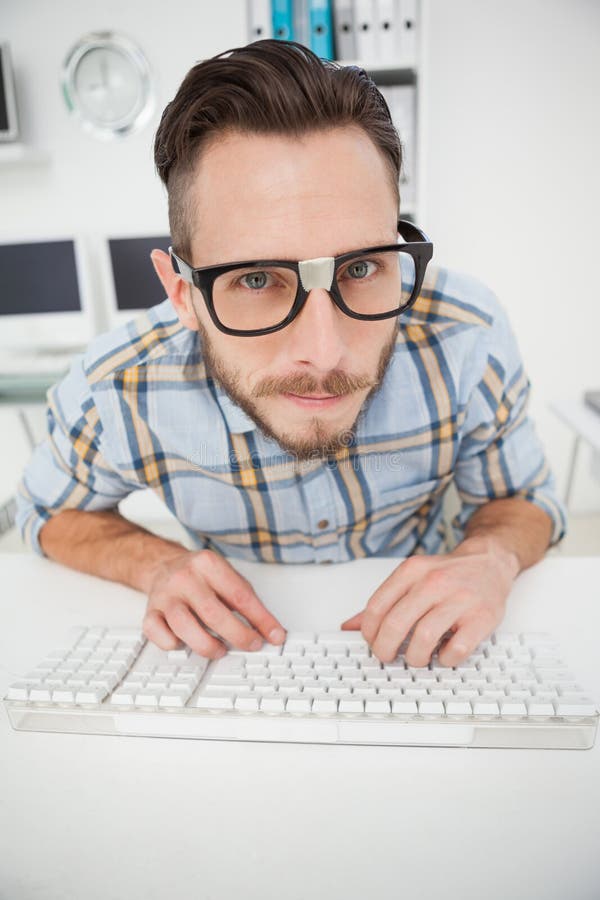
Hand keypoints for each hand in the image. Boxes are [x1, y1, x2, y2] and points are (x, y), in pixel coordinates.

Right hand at [142, 548, 286, 657]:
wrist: (163, 565)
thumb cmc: (199, 576)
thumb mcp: (226, 576)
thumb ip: (247, 601)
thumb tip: (271, 631)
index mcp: (207, 564)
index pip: (240, 596)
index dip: (261, 619)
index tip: (274, 635)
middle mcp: (184, 578)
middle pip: (213, 613)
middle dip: (238, 635)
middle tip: (251, 645)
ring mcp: (165, 595)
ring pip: (184, 627)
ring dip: (207, 645)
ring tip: (220, 649)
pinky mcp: (150, 612)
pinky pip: (158, 635)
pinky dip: (173, 644)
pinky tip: (185, 643)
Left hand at [340, 537, 518, 667]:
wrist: (490, 562)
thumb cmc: (448, 575)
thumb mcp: (412, 578)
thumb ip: (383, 602)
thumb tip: (350, 626)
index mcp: (412, 570)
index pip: (377, 606)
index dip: (369, 632)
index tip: (372, 642)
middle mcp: (434, 581)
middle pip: (396, 623)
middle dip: (385, 649)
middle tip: (388, 657)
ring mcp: (460, 599)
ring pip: (424, 637)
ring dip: (415, 657)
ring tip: (417, 658)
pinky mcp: (482, 617)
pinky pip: (457, 649)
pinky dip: (446, 659)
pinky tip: (444, 654)